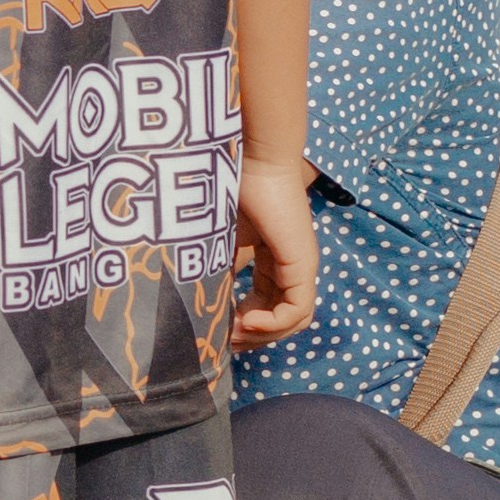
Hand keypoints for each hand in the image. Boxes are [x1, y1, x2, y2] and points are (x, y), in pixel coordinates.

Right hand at [231, 152, 316, 346]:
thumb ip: (214, 268)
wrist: (249, 156)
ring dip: (263, 336)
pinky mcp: (302, 264)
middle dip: (253, 338)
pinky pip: (297, 311)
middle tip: (223, 342)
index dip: (243, 326)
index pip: (267, 306)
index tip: (217, 331)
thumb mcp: (216, 239)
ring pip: (294, 321)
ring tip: (233, 333)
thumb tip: (196, 302)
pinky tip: (245, 320)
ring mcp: (301, 266)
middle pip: (283, 321)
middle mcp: (292, 266)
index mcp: (274, 260)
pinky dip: (273, 324)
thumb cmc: (229, 185)